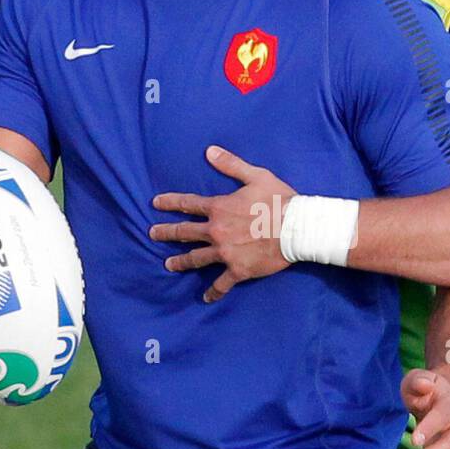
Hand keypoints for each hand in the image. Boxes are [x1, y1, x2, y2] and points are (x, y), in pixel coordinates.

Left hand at [151, 145, 296, 303]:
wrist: (297, 228)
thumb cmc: (280, 200)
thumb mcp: (256, 176)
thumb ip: (231, 164)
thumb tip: (209, 151)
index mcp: (219, 208)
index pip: (188, 204)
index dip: (170, 202)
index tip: (155, 204)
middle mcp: (216, 231)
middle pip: (184, 232)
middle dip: (166, 233)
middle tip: (152, 234)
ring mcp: (225, 252)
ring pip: (196, 258)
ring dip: (180, 262)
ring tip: (168, 265)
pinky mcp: (238, 269)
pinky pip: (221, 283)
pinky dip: (213, 292)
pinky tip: (206, 298)